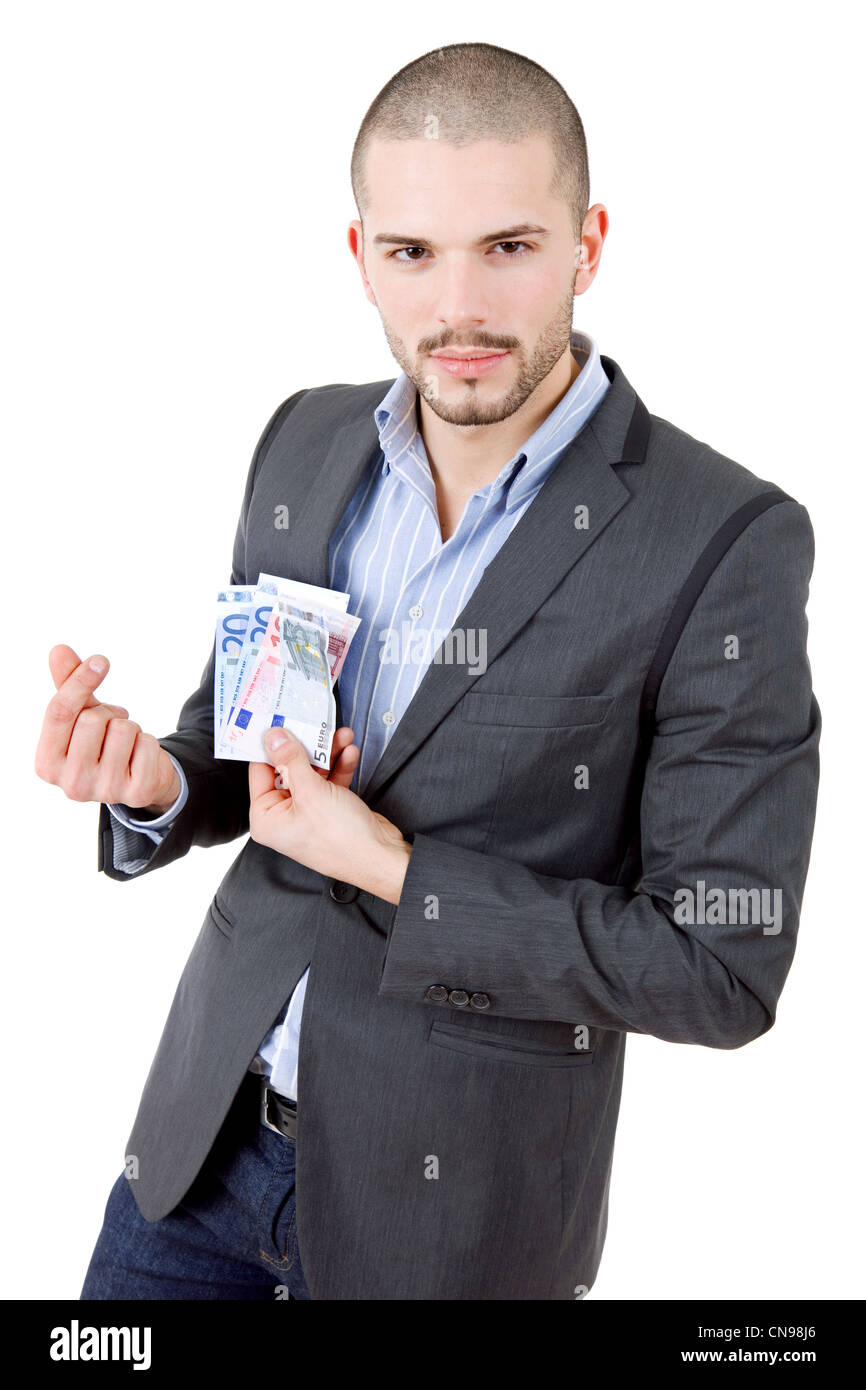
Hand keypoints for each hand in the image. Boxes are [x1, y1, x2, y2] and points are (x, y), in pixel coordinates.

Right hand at [34, 644, 180, 812]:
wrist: (137, 779)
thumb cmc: (100, 743)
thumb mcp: (81, 714)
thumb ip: (68, 684)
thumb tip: (58, 650)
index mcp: (46, 764)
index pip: (58, 713)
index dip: (79, 681)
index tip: (100, 660)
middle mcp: (71, 784)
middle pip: (92, 719)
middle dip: (108, 713)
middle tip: (112, 726)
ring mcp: (104, 792)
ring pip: (123, 730)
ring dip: (131, 728)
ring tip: (126, 744)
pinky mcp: (137, 793)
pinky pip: (148, 744)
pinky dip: (149, 742)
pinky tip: (141, 757)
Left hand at [248, 727, 411, 903]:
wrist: (380, 857)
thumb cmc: (341, 839)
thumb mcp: (311, 792)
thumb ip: (291, 760)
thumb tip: (274, 737)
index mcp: (267, 819)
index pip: (260, 772)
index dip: (269, 745)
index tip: (277, 721)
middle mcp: (283, 816)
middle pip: (288, 769)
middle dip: (305, 746)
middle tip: (312, 724)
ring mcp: (307, 812)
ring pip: (312, 772)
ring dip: (327, 753)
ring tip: (339, 736)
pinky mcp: (328, 809)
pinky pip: (329, 781)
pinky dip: (339, 767)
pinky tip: (349, 753)